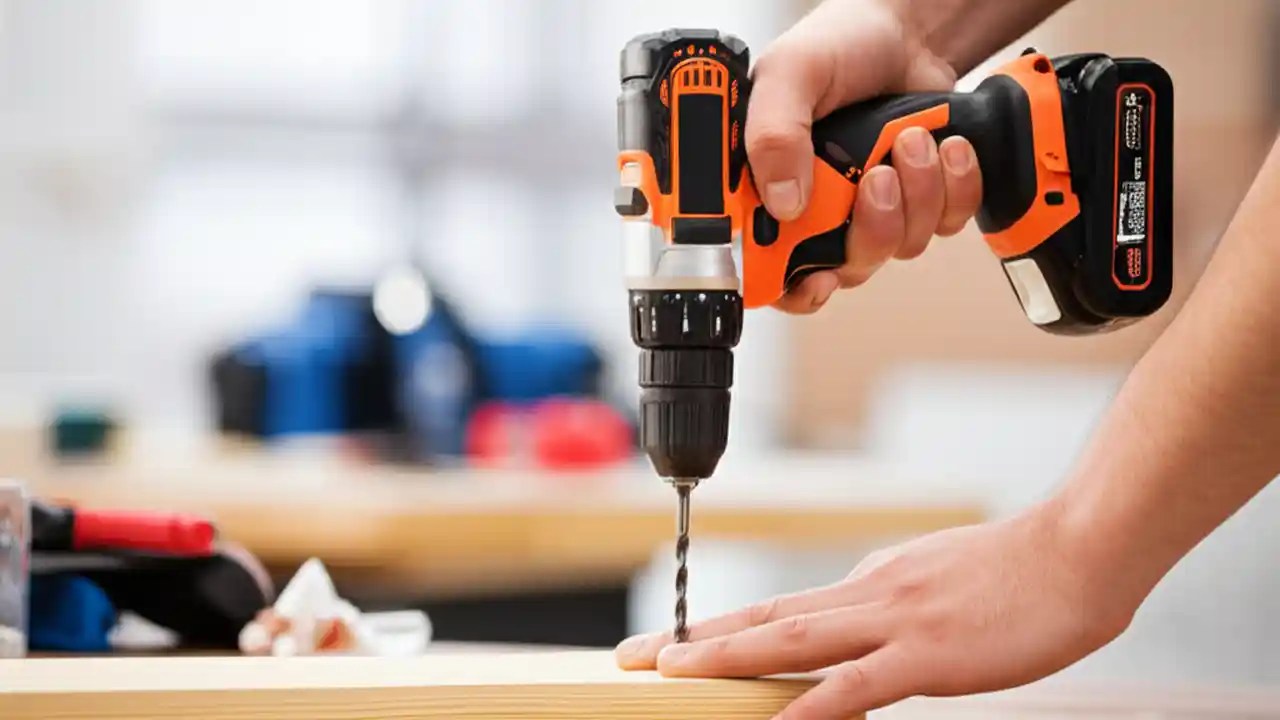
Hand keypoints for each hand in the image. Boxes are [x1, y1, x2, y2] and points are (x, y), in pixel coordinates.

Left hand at [614, 505, 1138, 718]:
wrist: (1078, 552)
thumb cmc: (1019, 573)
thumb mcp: (936, 581)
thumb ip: (890, 606)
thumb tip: (854, 629)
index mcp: (870, 582)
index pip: (782, 610)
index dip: (722, 627)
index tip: (673, 642)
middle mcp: (866, 595)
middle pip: (765, 620)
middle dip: (694, 639)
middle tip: (634, 656)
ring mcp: (893, 623)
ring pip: (792, 642)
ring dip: (725, 656)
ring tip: (669, 671)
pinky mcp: (927, 655)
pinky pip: (855, 687)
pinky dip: (807, 707)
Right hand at [747, 0, 983, 312]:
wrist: (908, 31)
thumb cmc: (839, 45)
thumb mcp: (791, 74)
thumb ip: (773, 134)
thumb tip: (783, 202)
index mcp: (769, 188)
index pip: (765, 268)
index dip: (787, 287)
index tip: (815, 279)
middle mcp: (817, 210)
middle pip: (841, 268)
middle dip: (871, 227)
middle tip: (877, 176)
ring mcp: (869, 210)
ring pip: (897, 247)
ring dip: (916, 194)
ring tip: (911, 138)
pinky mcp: (920, 202)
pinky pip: (944, 225)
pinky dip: (954, 187)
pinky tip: (945, 147)